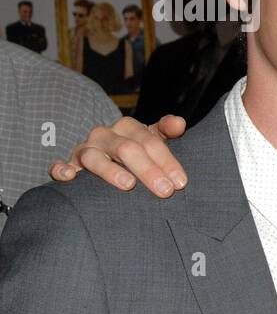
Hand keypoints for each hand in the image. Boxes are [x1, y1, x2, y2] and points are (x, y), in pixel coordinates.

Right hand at [49, 114, 188, 196]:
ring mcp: (85, 150)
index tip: (180, 182)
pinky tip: (70, 177)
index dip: (166, 160)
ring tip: (128, 185)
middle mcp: (105, 135)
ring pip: (95, 157)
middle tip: (165, 191)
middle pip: (126, 149)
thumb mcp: (153, 138)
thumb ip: (166, 130)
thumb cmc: (137, 150)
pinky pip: (60, 166)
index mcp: (128, 127)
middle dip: (148, 170)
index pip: (150, 141)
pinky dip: (62, 170)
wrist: (106, 155)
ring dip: (111, 171)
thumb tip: (179, 123)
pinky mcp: (69, 165)